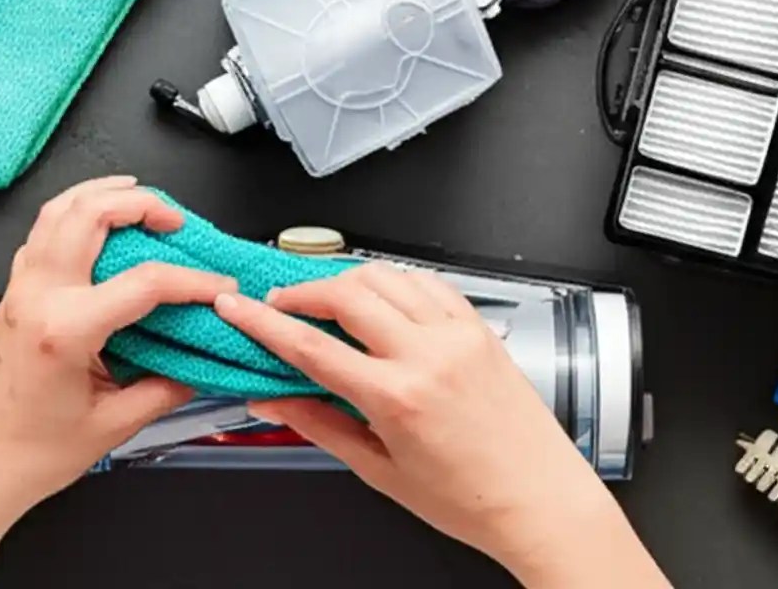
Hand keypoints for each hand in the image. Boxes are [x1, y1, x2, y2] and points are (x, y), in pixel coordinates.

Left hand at [0, 177, 236, 588]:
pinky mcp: (14, 293)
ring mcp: (20, 290)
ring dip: (102, 194)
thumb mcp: (112, 427)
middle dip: (142, 204)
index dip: (193, 280)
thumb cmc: (26, 452)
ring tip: (140, 198)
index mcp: (64, 330)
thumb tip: (198, 365)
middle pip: (90, 215)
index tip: (218, 287)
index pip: (145, 283)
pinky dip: (75, 213)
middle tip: (176, 219)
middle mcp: (38, 298)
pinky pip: (43, 232)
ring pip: (58, 210)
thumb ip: (164, 390)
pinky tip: (97, 221)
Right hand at [215, 264, 665, 587]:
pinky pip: (428, 282)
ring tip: (325, 299)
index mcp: (397, 397)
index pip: (310, 344)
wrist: (540, 501)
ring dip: (345, 280)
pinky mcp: (480, 330)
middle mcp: (429, 355)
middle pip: (345, 294)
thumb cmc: (471, 498)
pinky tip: (382, 296)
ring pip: (386, 276)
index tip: (237, 308)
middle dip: (300, 291)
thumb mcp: (381, 472)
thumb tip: (276, 401)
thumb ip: (321, 425)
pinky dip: (395, 280)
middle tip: (278, 304)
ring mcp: (458, 336)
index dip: (262, 322)